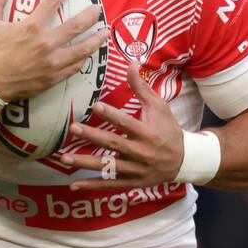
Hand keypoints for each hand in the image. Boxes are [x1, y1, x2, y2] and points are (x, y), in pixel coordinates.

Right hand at [0, 0, 106, 104]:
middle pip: (76, 25)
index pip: (52, 1)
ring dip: (96, 39)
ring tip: (105, 32)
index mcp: (31, 27)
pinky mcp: (52, 78)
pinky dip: (83, 60)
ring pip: (82, 49)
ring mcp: (51, 63)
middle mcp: (45, 43)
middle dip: (90, 15)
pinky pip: (74, 68)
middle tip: (97, 8)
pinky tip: (88, 55)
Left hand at [57, 60, 185, 189]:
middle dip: (92, 136)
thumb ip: (142, 87)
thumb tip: (131, 62)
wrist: (183, 161)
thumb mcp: (159, 107)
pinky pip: (108, 185)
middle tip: (73, 128)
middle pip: (113, 144)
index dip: (112, 115)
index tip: (95, 106)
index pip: (127, 123)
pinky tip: (73, 185)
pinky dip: (91, 186)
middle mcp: (141, 153)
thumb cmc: (168, 130)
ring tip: (64, 158)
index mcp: (148, 133)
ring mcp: (135, 170)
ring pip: (107, 167)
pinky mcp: (131, 182)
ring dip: (85, 163)